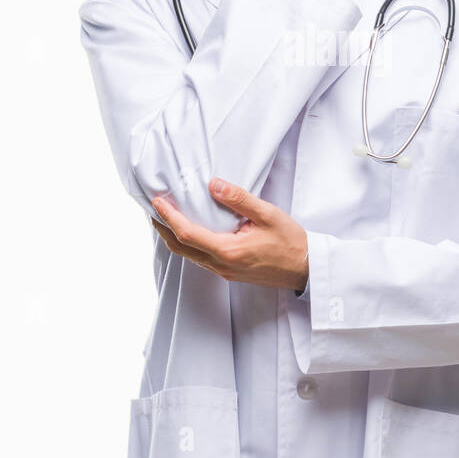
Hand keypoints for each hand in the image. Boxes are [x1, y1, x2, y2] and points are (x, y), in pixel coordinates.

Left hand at [150, 177, 308, 290]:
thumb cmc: (291, 242)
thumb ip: (239, 199)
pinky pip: (200, 258)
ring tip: (165, 217)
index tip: (158, 202)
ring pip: (188, 255)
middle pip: (180, 248)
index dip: (169, 217)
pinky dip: (187, 243)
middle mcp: (222, 265)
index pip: (188, 234)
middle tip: (153, 208)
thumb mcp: (268, 214)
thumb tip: (214, 185)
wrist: (306, 268)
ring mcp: (224, 271)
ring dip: (173, 237)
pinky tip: (189, 231)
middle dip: (163, 228)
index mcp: (229, 251)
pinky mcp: (229, 273)